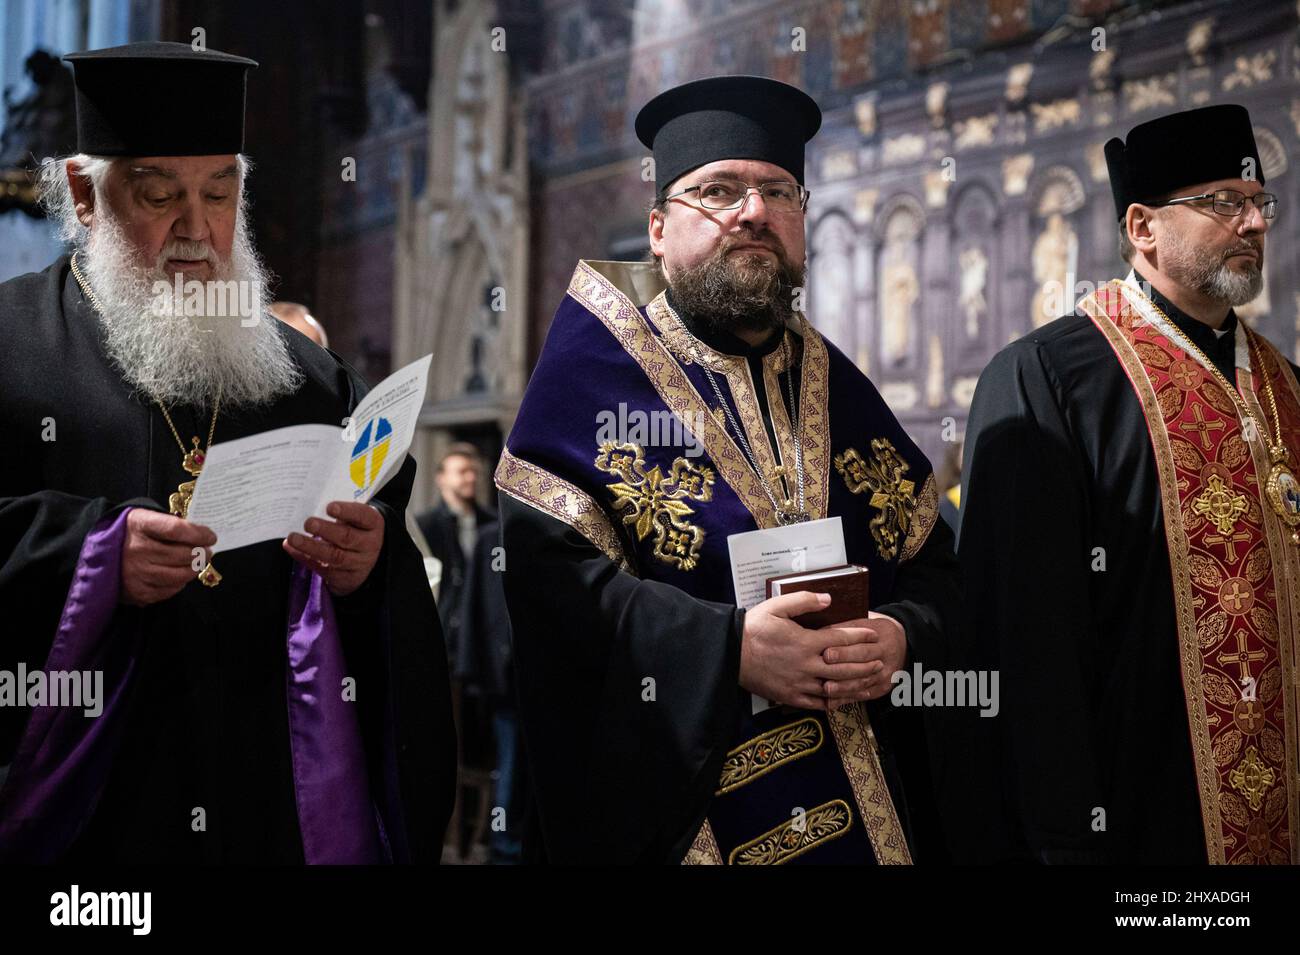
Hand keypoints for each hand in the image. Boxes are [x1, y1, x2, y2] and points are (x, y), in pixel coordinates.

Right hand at [120, 508, 216, 605]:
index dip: (198, 533)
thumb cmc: (130, 533)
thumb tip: (201, 535)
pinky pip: (169, 590)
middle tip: (207, 551)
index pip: (176, 529)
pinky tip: (181, 575)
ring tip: (198, 563)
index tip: (211, 536)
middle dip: (201, 553)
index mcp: (139, 525)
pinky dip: (180, 583)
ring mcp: (136, 573)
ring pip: (179, 575)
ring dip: (194, 569)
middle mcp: (136, 550)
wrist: (98, 554)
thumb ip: (170, 524)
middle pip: (181, 555)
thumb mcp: (144, 518)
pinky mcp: (137, 592)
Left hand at [283, 501, 383, 595]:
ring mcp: (358, 563)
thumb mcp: (355, 518)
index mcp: (373, 525)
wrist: (366, 559)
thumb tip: (310, 505)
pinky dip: (305, 558)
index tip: (329, 507)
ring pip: (335, 556)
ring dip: (311, 547)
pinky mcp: (344, 577)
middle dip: (326, 530)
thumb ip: (340, 512)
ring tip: (294, 538)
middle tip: (308, 523)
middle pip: (347, 538)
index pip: (363, 516)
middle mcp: (369, 545)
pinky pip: (323, 569)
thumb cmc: (355, 529)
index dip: (347, 511)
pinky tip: (291, 548)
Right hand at [739, 592, 888, 709]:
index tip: (874, 634)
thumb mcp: (776, 606)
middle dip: (865, 664)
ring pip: (835, 687)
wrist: (729, 653)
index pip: (841, 639)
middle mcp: (806, 665)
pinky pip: (818, 703)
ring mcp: (799, 684)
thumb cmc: (753, 628)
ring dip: (855, 684)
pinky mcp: (790, 697)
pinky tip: (843, 698)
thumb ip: (804, 601)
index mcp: (805, 642)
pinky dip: (834, 701)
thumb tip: (828, 599)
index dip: (860, 636)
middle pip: (844, 667)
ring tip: (870, 681)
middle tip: (880, 661)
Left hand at [819, 612, 907, 705]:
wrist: (904, 644)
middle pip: (862, 660)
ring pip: (863, 680)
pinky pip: (863, 694)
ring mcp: (885, 673)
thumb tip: (818, 634)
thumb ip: (845, 628)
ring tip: (826, 688)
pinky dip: (847, 698)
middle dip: (842, 664)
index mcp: (881, 633)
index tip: (825, 652)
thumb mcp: (866, 622)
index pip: (861, 642)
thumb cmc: (876, 631)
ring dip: (843, 686)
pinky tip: (832, 701)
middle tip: (824, 667)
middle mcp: (885, 653)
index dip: (843, 649)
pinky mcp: (882, 687)